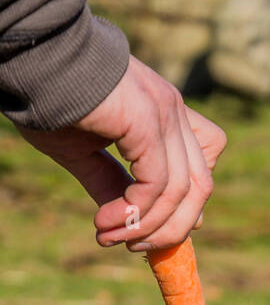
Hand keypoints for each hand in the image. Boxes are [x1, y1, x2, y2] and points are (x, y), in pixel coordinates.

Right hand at [16, 56, 225, 250]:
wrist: (31, 57)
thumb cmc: (50, 97)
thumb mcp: (84, 151)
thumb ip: (111, 183)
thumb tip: (129, 223)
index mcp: (165, 113)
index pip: (204, 165)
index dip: (187, 203)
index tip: (150, 227)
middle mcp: (173, 111)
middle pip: (201, 187)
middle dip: (170, 228)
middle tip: (131, 247)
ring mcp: (166, 113)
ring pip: (183, 193)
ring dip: (146, 227)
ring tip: (108, 237)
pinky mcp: (149, 121)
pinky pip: (157, 184)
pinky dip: (134, 213)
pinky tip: (104, 221)